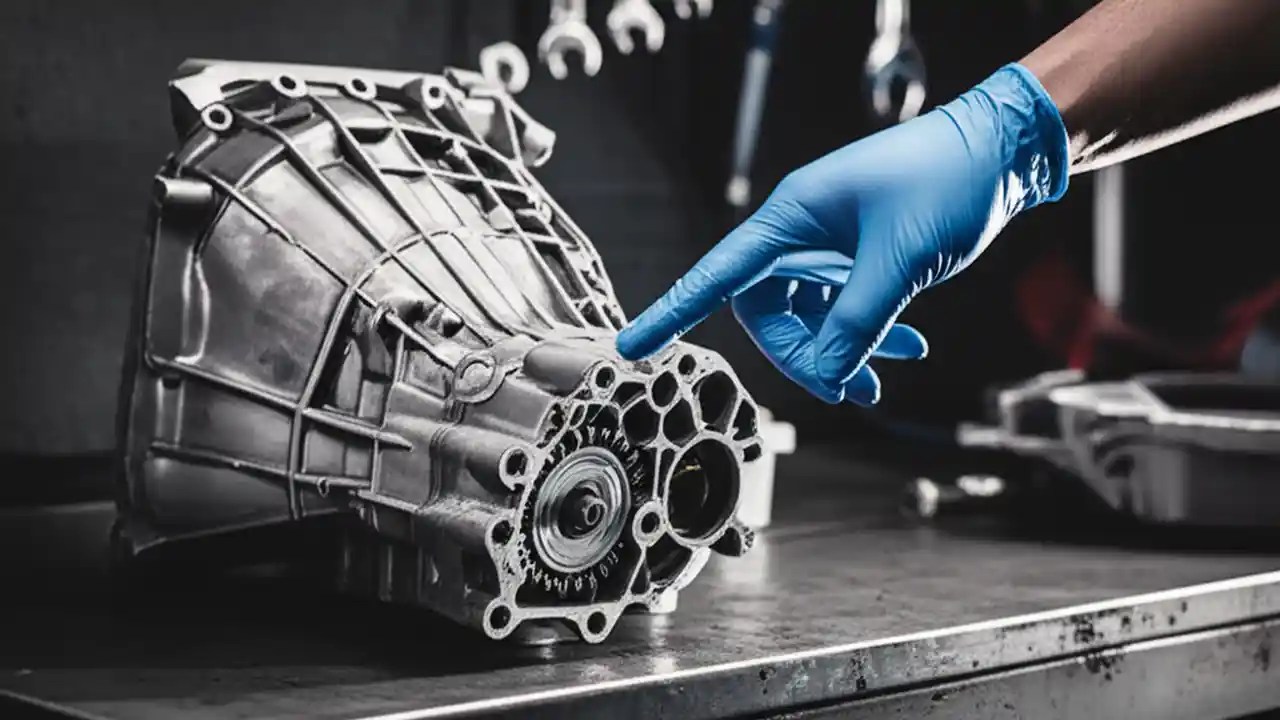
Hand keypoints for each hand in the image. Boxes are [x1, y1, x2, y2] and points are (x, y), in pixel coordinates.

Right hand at [616, 64, 1069, 404]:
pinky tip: (905, 350)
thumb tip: (826, 375)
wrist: (1002, 151)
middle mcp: (802, 231)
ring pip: (809, 316)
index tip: (633, 344)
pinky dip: (868, 334)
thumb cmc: (946, 182)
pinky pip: (844, 308)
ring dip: (839, 352)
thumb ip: (858, 321)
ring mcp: (831, 245)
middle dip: (802, 355)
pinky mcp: (860, 256)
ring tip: (877, 381)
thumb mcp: (899, 260)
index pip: (719, 273)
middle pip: (769, 313)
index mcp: (793, 217)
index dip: (674, 310)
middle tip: (843, 383)